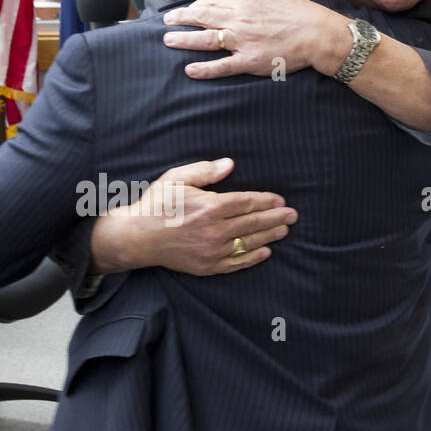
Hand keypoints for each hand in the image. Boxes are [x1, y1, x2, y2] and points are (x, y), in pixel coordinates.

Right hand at [89, 158, 296, 275]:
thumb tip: (229, 164)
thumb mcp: (176, 179)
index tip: (281, 200)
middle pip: (253, 223)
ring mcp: (211, 251)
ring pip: (248, 243)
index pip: (247, 202)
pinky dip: (253, 258)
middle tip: (293, 215)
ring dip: (269, 236)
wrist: (137, 238)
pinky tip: (265, 252)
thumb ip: (204, 171)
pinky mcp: (207, 266)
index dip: (266, 201)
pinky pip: (236, 263)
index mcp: (209, 207)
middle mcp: (214, 230)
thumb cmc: (156, 205)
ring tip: (284, 230)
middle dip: (276, 218)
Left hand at [162, 0, 345, 78]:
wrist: (317, 34)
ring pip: (207, 40)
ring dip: (184, 39)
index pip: (215, 2)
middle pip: (204, 16)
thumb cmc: (300, 13)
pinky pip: (222, 66)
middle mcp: (240, 19)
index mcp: (246, 1)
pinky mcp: (249, 61)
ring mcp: (243, 41)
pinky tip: (189, 70)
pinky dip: (204, 69)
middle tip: (167, 20)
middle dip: (182, 17)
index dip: (199, 6)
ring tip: (168, 40)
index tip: (189, 10)